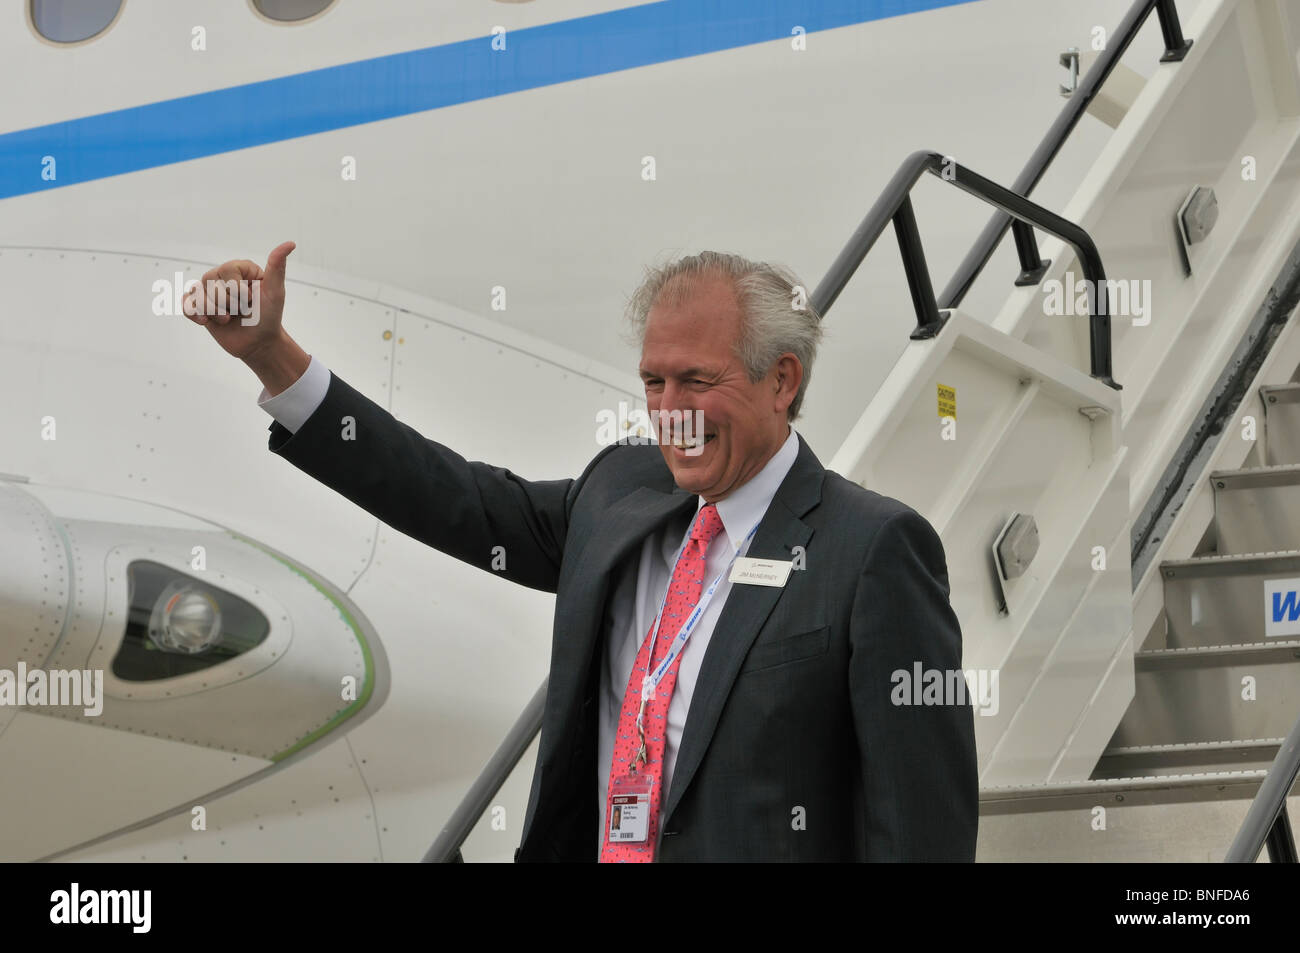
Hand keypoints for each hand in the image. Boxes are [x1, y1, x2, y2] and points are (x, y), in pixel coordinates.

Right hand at [183, 241, 294, 361]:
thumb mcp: (275, 292)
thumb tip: (290, 243)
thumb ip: (277, 267)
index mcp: (240, 268)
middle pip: (210, 283)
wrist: (258, 343)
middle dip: (229, 304)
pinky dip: (197, 315)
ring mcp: (209, 291)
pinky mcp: (200, 307)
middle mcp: (222, 276)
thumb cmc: (269, 317)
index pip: (226, 270)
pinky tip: (208, 321)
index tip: (252, 299)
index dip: (238, 290)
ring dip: (216, 313)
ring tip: (229, 318)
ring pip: (198, 295)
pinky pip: (186, 305)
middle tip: (242, 311)